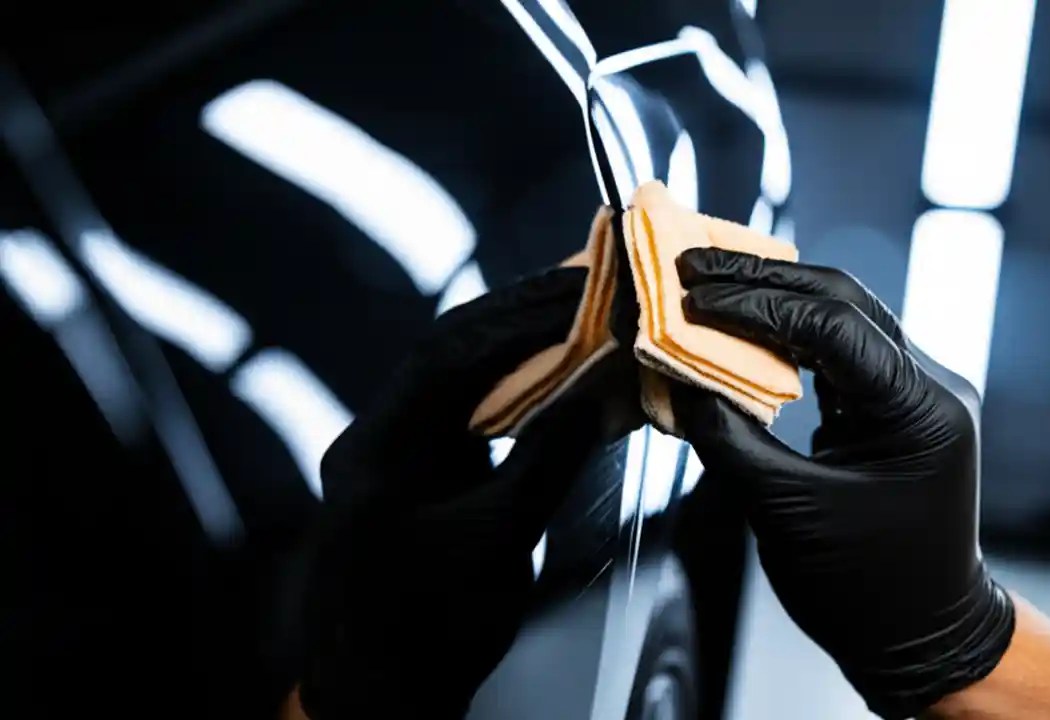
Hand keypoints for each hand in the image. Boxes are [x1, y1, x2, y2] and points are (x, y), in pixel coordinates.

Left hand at [297, 266, 620, 718]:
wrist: (383, 691)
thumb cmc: (429, 632)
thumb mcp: (497, 545)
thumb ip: (545, 462)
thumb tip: (596, 393)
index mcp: (376, 449)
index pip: (450, 356)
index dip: (520, 317)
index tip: (579, 294)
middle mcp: (373, 438)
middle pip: (446, 350)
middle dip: (517, 313)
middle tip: (584, 283)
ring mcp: (389, 452)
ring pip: (452, 373)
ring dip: (513, 339)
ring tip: (575, 313)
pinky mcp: (412, 470)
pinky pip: (459, 405)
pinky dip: (507, 379)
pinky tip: (548, 369)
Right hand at [669, 248, 1014, 719]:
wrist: (920, 635)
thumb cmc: (864, 587)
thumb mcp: (786, 513)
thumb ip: (730, 437)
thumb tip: (677, 375)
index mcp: (922, 410)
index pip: (835, 327)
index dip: (755, 306)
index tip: (692, 297)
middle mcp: (931, 386)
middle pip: (844, 300)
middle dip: (762, 280)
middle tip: (691, 264)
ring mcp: (916, 391)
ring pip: (842, 313)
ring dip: (773, 296)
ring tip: (707, 282)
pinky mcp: (892, 404)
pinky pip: (838, 348)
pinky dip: (785, 332)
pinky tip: (740, 323)